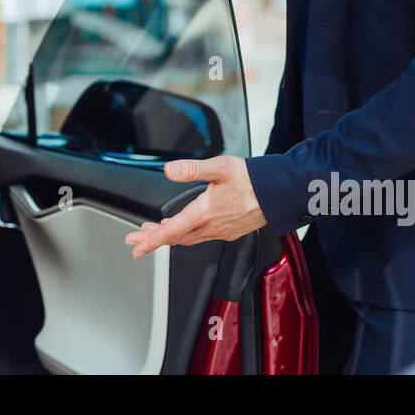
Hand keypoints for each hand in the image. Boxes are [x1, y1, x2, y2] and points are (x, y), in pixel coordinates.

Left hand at [124, 156, 266, 257]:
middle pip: (176, 237)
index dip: (152, 240)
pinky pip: (201, 236)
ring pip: (188, 238)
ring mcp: (222, 231)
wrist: (279, 193)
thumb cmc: (253, 179)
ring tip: (153, 231)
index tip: (136, 246)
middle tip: (135, 241)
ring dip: (169, 236)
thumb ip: (192, 169)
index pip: (171, 231)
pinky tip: (184, 227)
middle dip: (153, 239)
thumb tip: (169, 170)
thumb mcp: (219, 168)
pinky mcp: (230, 230)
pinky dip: (186, 233)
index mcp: (205, 212)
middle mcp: (212, 226)